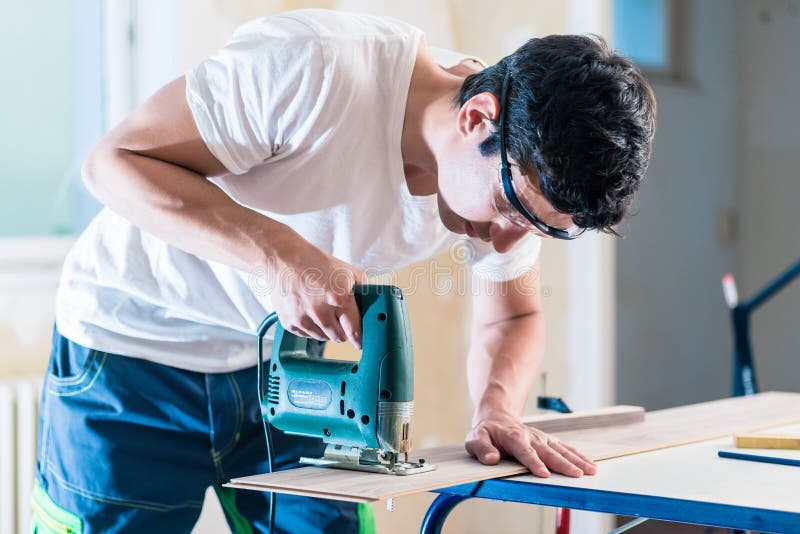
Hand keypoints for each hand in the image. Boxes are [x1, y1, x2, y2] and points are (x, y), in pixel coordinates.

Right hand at [268, 233, 367, 347]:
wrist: (283, 258)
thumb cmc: (314, 263)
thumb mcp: (347, 271)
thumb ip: (364, 290)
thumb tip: (372, 306)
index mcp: (339, 297)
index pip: (354, 330)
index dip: (360, 337)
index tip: (361, 342)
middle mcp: (320, 310)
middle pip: (340, 337)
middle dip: (342, 330)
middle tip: (339, 317)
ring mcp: (303, 318)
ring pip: (323, 338)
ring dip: (327, 329)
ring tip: (322, 310)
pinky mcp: (290, 322)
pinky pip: (307, 335)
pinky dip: (311, 327)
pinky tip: (309, 311)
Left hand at [465, 410, 597, 477]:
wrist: (497, 416)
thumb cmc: (486, 432)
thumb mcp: (475, 438)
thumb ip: (481, 448)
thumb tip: (491, 459)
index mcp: (513, 437)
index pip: (524, 452)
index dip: (534, 463)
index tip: (544, 474)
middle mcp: (531, 437)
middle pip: (549, 452)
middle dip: (563, 464)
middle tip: (577, 475)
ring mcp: (542, 438)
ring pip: (561, 449)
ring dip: (577, 460)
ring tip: (591, 471)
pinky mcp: (548, 441)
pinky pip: (565, 448)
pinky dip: (579, 455)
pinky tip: (591, 464)